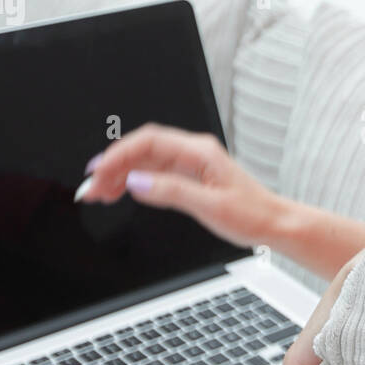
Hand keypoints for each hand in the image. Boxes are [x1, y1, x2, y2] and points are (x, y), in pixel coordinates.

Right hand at [78, 123, 283, 248]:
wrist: (274, 223)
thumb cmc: (252, 214)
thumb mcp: (210, 206)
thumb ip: (171, 192)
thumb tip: (137, 182)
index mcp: (200, 151)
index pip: (149, 141)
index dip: (119, 154)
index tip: (99, 172)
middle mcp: (193, 152)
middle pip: (142, 149)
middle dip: (112, 166)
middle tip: (90, 189)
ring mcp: (190, 164)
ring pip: (145, 161)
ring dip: (119, 175)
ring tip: (98, 194)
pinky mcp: (189, 177)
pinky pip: (154, 173)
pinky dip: (134, 182)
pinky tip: (120, 192)